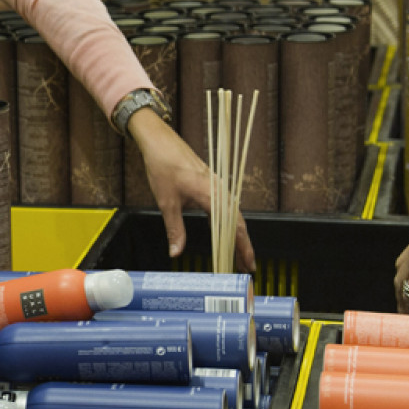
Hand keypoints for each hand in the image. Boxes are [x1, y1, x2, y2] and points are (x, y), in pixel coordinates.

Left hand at [128, 109, 254, 270]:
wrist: (160, 141)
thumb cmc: (164, 167)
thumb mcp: (167, 202)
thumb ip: (175, 229)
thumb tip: (176, 252)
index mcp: (212, 196)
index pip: (234, 228)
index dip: (242, 248)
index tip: (248, 265)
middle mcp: (220, 190)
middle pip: (238, 224)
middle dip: (244, 246)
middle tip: (247, 267)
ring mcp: (217, 186)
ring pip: (234, 215)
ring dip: (237, 235)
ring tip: (239, 255)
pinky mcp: (212, 183)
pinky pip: (226, 207)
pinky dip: (229, 223)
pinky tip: (226, 233)